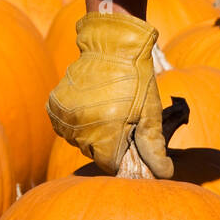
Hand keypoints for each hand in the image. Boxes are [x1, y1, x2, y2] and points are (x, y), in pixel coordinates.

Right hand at [46, 10, 172, 177]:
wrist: (112, 45)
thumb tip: (164, 173)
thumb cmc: (137, 79)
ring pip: (77, 140)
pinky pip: (64, 126)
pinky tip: (91, 105)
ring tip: (106, 109)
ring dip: (91, 133)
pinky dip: (77, 122)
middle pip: (93, 153)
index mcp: (107, 130)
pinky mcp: (54, 105)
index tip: (128, 141)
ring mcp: (64, 116)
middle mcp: (81, 126)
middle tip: (120, 121)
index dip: (122, 156)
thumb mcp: (151, 112)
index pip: (109, 164)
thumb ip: (154, 146)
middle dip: (107, 144)